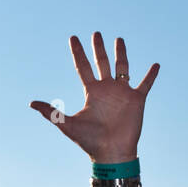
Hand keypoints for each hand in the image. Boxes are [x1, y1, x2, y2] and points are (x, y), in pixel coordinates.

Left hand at [29, 33, 157, 160]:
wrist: (111, 153)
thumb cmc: (89, 141)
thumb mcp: (67, 124)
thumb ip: (50, 112)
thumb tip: (31, 103)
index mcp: (92, 92)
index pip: (83, 67)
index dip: (78, 53)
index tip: (73, 38)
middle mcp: (107, 90)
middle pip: (102, 63)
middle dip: (98, 48)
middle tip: (96, 33)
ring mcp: (122, 94)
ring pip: (122, 68)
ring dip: (121, 54)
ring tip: (119, 39)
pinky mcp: (137, 100)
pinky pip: (145, 84)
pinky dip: (151, 75)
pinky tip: (156, 65)